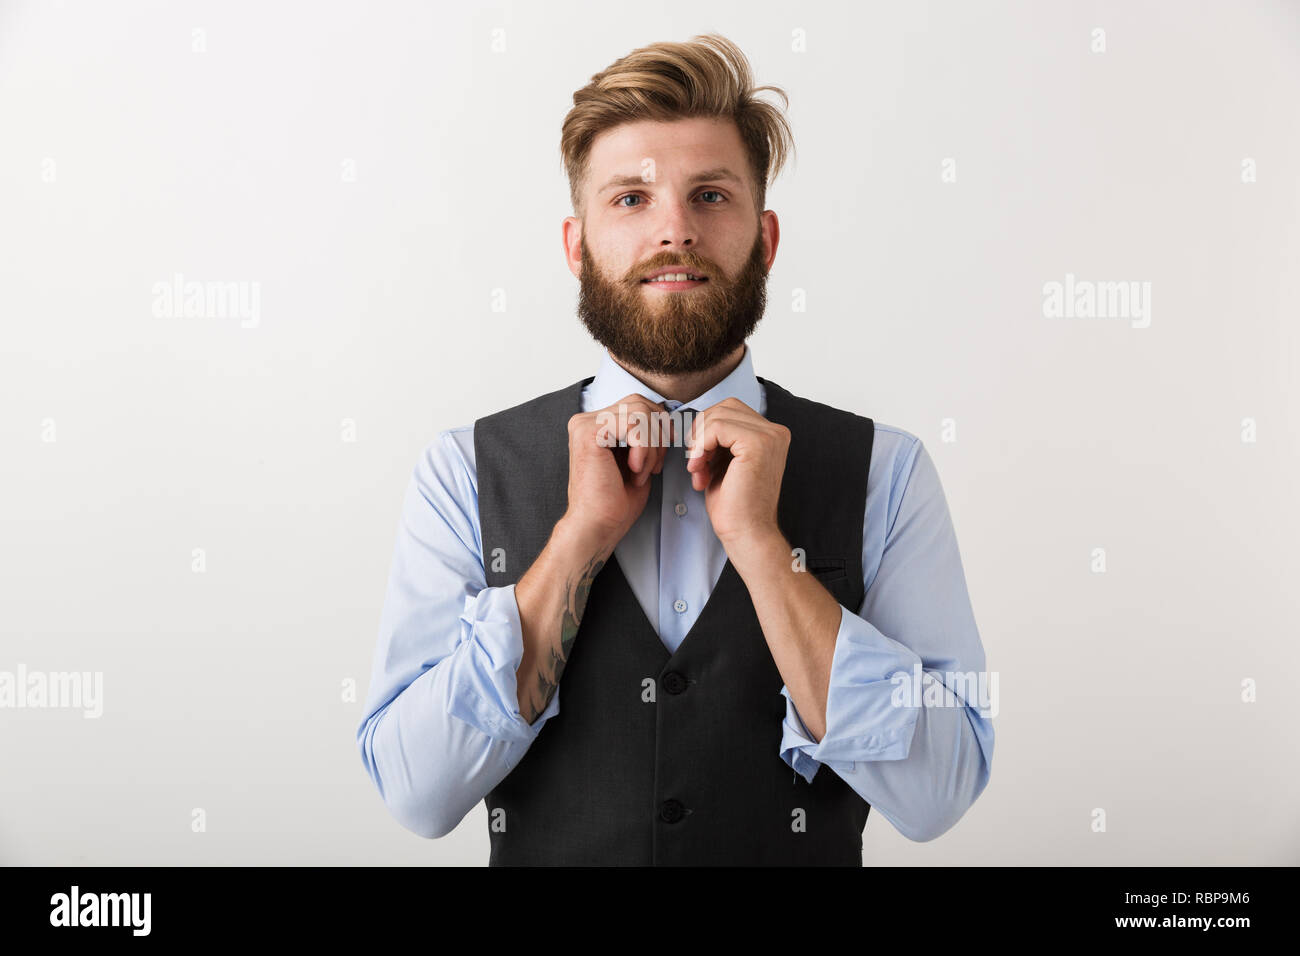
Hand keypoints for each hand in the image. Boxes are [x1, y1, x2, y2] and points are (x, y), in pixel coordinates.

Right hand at [560, 393, 671, 552]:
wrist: (599, 526)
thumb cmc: (616, 501)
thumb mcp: (638, 459)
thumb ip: (645, 435)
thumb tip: (667, 416)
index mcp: (596, 424)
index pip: (638, 404)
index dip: (659, 426)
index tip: (661, 456)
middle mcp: (586, 420)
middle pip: (641, 402)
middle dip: (659, 433)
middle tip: (655, 465)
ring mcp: (585, 424)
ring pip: (641, 411)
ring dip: (652, 445)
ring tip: (642, 471)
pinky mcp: (589, 434)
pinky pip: (634, 424)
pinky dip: (644, 449)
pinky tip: (635, 470)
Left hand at [684, 397, 789, 549]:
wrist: (746, 533)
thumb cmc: (734, 505)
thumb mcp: (724, 463)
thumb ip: (719, 440)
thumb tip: (699, 421)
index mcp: (771, 435)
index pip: (730, 410)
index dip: (707, 430)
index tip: (699, 459)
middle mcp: (775, 432)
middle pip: (724, 407)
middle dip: (701, 432)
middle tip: (695, 462)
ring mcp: (769, 436)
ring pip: (717, 415)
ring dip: (698, 442)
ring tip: (698, 469)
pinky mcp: (757, 444)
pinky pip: (716, 427)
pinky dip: (701, 445)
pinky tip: (699, 468)